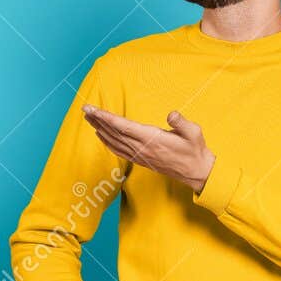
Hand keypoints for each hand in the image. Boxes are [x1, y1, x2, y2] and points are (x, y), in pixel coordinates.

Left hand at [82, 104, 214, 192]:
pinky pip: (119, 151)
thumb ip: (181, 122)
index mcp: (152, 139)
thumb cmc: (195, 150)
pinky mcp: (141, 160)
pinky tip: (101, 136)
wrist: (196, 172)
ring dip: (100, 129)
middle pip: (114, 133)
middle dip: (98, 120)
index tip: (92, 109)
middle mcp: (142, 148)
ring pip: (114, 142)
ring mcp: (140, 155)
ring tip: (89, 118)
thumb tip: (172, 114)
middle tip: (85, 109)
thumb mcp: (194, 133)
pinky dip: (107, 142)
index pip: (123, 126)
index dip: (105, 117)